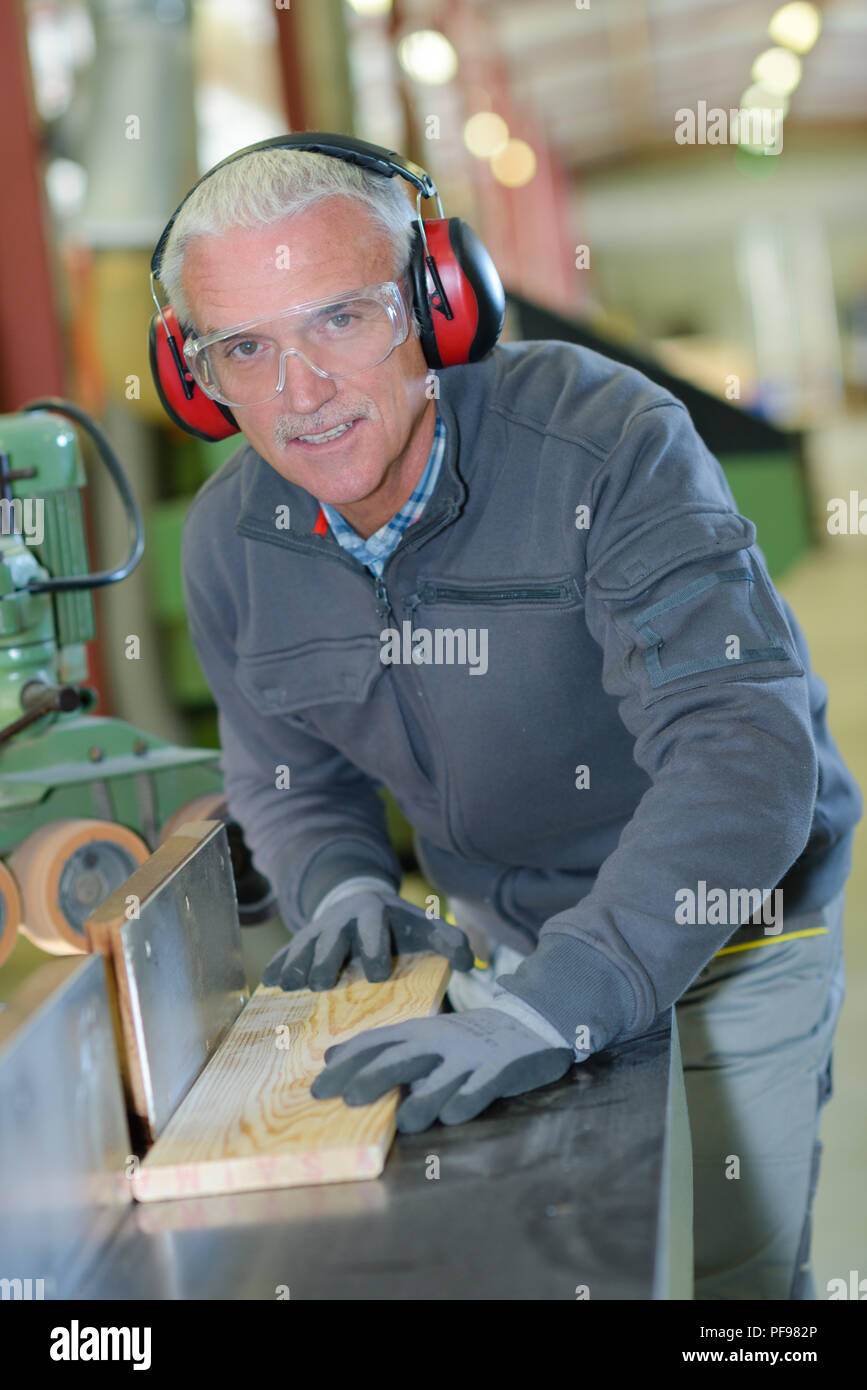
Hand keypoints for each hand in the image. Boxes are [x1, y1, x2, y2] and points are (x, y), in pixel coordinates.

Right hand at [262, 889, 474, 990]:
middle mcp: (341, 919)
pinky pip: (286, 952)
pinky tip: (269, 984)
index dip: (375, 948)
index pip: (373, 928)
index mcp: (374, 913)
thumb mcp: (426, 927)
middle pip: (331, 937)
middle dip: (327, 958)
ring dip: (297, 964)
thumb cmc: (400, 926)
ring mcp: (317, 929)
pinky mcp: (301, 941)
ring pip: (304, 945)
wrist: (361, 902)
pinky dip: (277, 965)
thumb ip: (451, 942)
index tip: (377, 974)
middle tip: (323, 983)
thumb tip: (470, 964)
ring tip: (290, 986)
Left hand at [310, 1007, 572, 1130]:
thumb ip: (381, 1048)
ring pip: (443, 1076)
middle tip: (347, 1098)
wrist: (525, 1025)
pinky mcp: (501, 1070)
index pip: (376, 1044)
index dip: (348, 1063)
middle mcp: (439, 1043)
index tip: (317, 1087)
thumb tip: (331, 1057)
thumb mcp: (421, 1036)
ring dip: (425, 1096)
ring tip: (405, 1120)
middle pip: (402, 1058)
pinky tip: (455, 1114)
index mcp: (417, 1032)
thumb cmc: (461, 1041)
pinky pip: (484, 1085)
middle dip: (373, 1076)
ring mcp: (470, 1057)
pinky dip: (469, 1098)